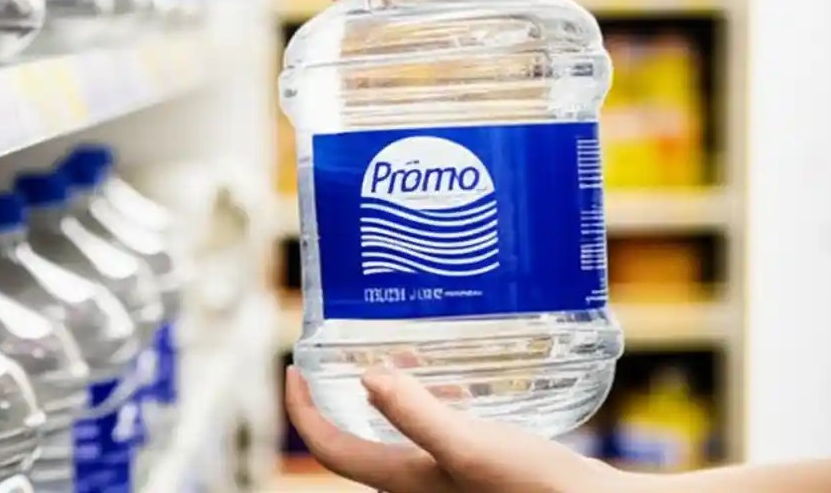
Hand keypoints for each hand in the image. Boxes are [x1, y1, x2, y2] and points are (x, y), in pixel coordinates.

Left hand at [285, 366, 638, 492]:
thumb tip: (365, 379)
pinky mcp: (478, 473)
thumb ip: (417, 414)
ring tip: (404, 360)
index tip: (293, 368)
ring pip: (399, 435)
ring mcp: (448, 482)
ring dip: (393, 397)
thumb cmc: (537, 487)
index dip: (301, 411)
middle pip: (358, 440)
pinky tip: (459, 387)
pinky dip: (434, 406)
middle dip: (346, 395)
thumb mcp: (471, 447)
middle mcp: (418, 485)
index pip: (328, 448)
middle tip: (352, 351)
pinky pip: (437, 436)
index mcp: (402, 481)